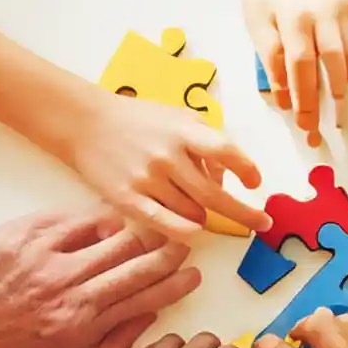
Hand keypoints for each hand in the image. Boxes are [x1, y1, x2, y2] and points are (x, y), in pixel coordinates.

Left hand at [0, 209, 199, 347]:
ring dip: (137, 231)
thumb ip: (114, 346)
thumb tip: (149, 319)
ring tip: (152, 228)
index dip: (175, 284)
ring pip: (111, 235)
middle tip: (185, 243)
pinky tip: (109, 222)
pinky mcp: (26, 233)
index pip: (145, 296)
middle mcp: (68, 287)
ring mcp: (46, 257)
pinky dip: (96, 219)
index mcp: (81, 322)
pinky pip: (75, 218)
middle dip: (167, 252)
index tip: (192, 275)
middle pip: (136, 262)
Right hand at [63, 93, 270, 240]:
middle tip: (262, 223)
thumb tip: (225, 178)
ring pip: (192, 212)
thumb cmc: (139, 120)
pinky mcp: (128, 199)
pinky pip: (166, 224)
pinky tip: (194, 229)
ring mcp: (147, 179)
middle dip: (244, 213)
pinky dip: (186, 230)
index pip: (226, 152)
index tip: (256, 184)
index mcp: (183, 131)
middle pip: (214, 195)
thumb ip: (206, 141)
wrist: (85, 123)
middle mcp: (167, 156)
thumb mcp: (178, 117)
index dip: (246, 170)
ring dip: (206, 216)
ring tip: (200, 207)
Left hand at [241, 0, 347, 145]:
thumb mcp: (255, 10)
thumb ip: (270, 52)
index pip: (302, 76)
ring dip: (346, 86)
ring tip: (338, 104)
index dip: (304, 106)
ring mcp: (346, 6)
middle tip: (324, 130)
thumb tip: (282, 92)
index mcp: (292, 20)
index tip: (304, 128)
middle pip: (333, 72)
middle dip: (329, 105)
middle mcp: (324, 16)